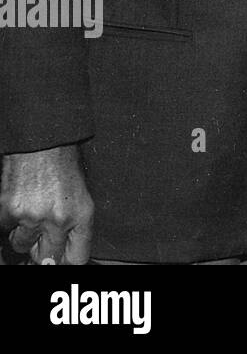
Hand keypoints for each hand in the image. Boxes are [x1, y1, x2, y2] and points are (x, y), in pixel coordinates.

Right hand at [0, 145, 93, 264]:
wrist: (42, 143)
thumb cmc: (63, 167)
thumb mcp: (81, 196)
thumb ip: (74, 227)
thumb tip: (61, 255)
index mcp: (82, 215)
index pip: (75, 259)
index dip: (65, 261)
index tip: (59, 259)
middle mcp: (58, 219)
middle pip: (47, 259)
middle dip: (43, 251)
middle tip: (42, 233)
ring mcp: (32, 216)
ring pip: (22, 245)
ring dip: (24, 233)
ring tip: (32, 210)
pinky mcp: (8, 210)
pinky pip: (5, 230)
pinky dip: (9, 221)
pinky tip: (19, 204)